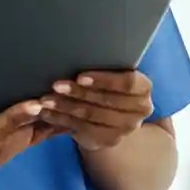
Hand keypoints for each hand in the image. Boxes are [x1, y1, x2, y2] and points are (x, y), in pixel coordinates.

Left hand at [38, 70, 154, 151]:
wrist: (114, 113)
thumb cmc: (109, 83)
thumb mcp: (112, 70)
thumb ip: (104, 64)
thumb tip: (76, 48)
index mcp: (143, 88)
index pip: (127, 83)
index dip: (103, 80)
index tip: (80, 76)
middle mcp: (139, 111)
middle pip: (106, 100)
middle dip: (78, 92)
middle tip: (55, 85)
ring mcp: (125, 129)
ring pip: (91, 116)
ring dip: (65, 106)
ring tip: (46, 99)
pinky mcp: (109, 140)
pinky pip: (82, 129)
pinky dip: (62, 120)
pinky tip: (47, 113)